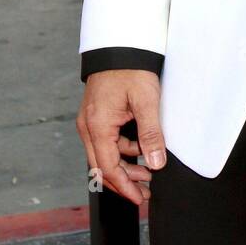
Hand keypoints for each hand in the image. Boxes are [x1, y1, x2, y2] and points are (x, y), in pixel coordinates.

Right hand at [76, 70, 166, 205]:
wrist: (121, 45)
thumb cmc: (131, 69)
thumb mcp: (146, 101)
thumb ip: (151, 134)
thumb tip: (157, 164)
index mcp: (97, 126)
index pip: (108, 168)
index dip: (124, 187)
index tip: (139, 199)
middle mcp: (88, 127)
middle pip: (102, 166)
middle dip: (124, 181)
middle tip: (146, 192)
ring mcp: (90, 121)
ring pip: (105, 155)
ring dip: (125, 166)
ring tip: (149, 172)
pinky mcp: (96, 115)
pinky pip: (107, 141)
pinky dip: (123, 150)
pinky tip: (141, 149)